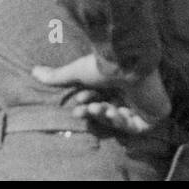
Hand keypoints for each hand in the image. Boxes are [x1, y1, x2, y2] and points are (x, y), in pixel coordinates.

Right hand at [32, 53, 170, 132]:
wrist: (128, 60)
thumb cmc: (106, 64)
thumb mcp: (77, 72)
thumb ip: (57, 76)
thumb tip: (33, 71)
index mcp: (117, 84)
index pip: (101, 103)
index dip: (88, 107)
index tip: (78, 105)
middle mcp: (131, 93)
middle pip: (110, 113)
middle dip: (96, 113)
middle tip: (87, 108)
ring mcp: (144, 103)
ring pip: (122, 121)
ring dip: (107, 116)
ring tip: (102, 106)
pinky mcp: (155, 113)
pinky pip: (137, 128)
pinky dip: (124, 122)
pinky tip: (117, 111)